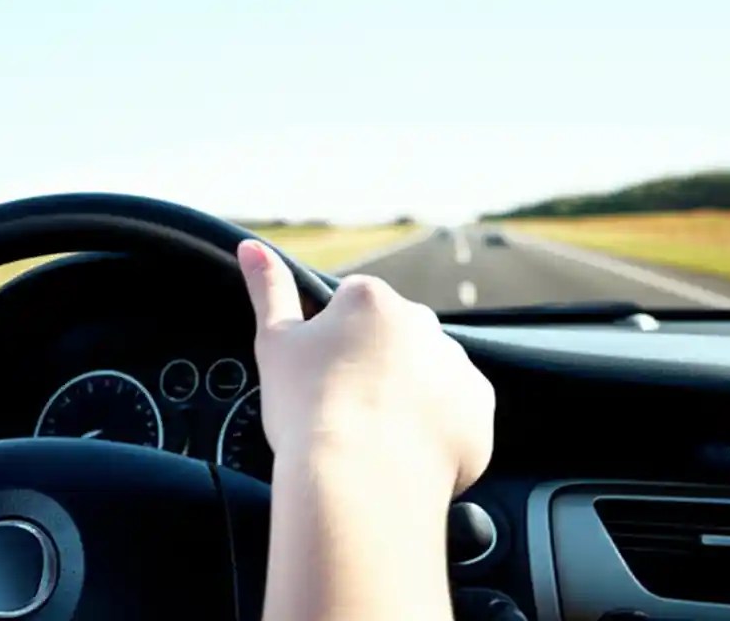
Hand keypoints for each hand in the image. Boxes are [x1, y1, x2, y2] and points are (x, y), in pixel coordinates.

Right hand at [237, 240, 492, 499]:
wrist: (358, 482)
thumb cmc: (309, 411)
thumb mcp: (275, 343)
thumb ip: (268, 288)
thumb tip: (251, 247)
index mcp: (372, 300)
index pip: (351, 305)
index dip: (332, 342)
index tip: (321, 376)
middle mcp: (424, 324)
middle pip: (394, 338)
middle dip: (375, 364)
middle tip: (344, 408)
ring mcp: (456, 368)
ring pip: (427, 375)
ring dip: (407, 394)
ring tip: (373, 436)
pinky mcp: (479, 413)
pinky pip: (456, 416)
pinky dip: (435, 430)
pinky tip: (402, 451)